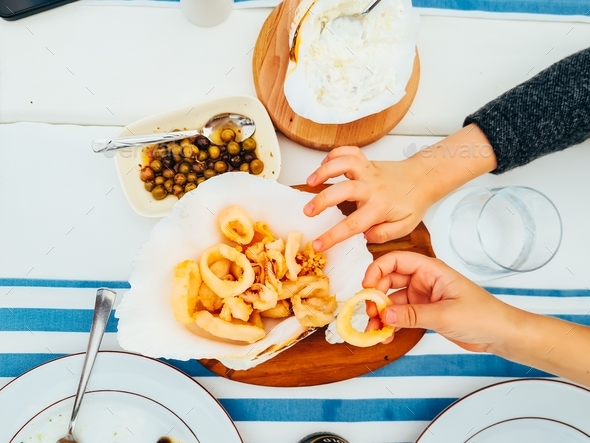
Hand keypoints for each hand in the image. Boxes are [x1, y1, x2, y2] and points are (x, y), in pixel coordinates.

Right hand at [303, 146, 436, 250]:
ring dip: (325, 170)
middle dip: (322, 200)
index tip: (317, 244)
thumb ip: (384, 234)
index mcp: (380, 207)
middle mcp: (372, 187)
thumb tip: (364, 236)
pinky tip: (325, 163)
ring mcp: (369, 172)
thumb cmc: (413, 202)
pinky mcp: (367, 162)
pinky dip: (335, 154)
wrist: (424, 178)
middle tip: (307, 211)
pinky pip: (349, 151)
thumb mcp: (405, 227)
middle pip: (343, 190)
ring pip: (344, 164)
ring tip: (310, 181)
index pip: (352, 224)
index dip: (332, 236)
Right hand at [363, 251, 514, 352]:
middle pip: (388, 280)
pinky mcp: (423, 312)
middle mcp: (423, 280)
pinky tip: (384, 335)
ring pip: (392, 301)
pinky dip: (390, 324)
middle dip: (376, 296)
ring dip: (380, 314)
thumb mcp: (444, 315)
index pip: (396, 260)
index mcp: (430, 270)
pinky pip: (400, 315)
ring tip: (373, 330)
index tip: (367, 287)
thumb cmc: (482, 315)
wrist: (499, 334)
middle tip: (369, 313)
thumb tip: (384, 315)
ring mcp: (422, 296)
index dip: (377, 270)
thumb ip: (412, 314)